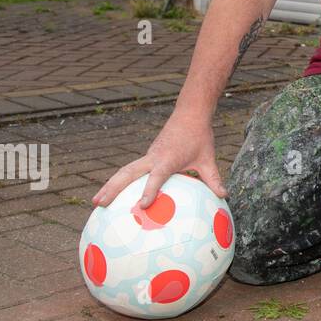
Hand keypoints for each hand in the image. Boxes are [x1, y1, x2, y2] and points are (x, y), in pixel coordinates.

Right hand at [90, 111, 225, 209]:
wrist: (190, 114)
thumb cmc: (199, 136)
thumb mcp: (208, 158)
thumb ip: (214, 178)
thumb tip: (224, 195)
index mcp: (168, 159)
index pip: (157, 177)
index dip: (150, 190)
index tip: (142, 206)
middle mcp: (153, 157)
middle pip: (128, 173)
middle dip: (112, 188)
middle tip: (99, 204)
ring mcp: (148, 156)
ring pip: (124, 171)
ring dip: (109, 185)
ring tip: (96, 202)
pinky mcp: (147, 156)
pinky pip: (130, 170)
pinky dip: (118, 181)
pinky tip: (112, 194)